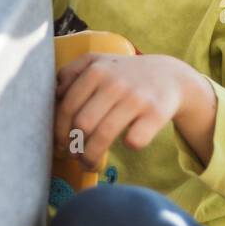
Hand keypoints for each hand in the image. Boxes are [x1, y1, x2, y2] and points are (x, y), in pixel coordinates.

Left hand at [54, 53, 208, 169]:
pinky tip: (126, 142)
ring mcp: (136, 98)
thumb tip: (55, 95)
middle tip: (74, 156)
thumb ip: (71, 72)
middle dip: (74, 146)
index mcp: (96, 70)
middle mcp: (115, 82)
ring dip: (91, 156)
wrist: (169, 76)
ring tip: (88, 163)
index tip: (60, 145)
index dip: (59, 131)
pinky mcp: (156, 113)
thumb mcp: (98, 62)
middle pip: (82, 125)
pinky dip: (128, 146)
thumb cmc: (124, 74)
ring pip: (104, 136)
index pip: (67, 107)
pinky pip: (134, 141)